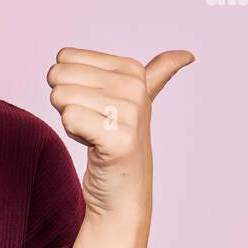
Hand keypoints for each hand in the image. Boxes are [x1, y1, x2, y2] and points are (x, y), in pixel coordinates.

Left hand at [46, 47, 194, 223]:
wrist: (121, 193)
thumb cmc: (116, 144)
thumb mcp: (134, 102)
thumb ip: (156, 74)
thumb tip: (188, 54)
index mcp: (132, 69)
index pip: (64, 58)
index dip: (69, 85)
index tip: (95, 107)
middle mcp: (134, 87)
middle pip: (59, 76)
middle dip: (66, 103)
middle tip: (92, 124)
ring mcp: (129, 113)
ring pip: (61, 97)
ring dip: (70, 122)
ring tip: (95, 136)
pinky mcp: (118, 138)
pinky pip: (69, 118)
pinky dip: (74, 135)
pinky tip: (94, 146)